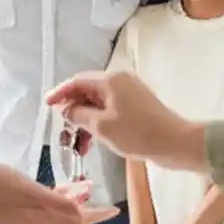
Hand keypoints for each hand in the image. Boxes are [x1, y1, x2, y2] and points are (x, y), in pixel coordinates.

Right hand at [0, 165, 117, 223]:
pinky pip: (42, 214)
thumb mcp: (29, 189)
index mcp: (40, 222)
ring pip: (56, 216)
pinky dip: (54, 203)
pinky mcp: (14, 219)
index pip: (77, 221)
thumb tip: (80, 214)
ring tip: (81, 187)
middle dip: (85, 208)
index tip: (114, 211)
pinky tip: (55, 191)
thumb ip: (56, 202)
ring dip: (70, 204)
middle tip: (95, 191)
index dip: (97, 215)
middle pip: (68, 220)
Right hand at [45, 71, 207, 171]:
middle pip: (88, 90)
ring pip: (99, 102)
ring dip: (87, 119)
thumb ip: (79, 115)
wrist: (175, 143)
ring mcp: (130, 93)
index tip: (47, 106)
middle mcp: (120, 81)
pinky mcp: (137, 105)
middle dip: (74, 110)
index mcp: (110, 80)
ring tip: (81, 143)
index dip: (60, 93)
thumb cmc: (137, 134)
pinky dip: (100, 121)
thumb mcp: (101, 126)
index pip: (77, 81)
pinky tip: (96, 139)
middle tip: (64, 131)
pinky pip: (111, 109)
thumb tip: (66, 108)